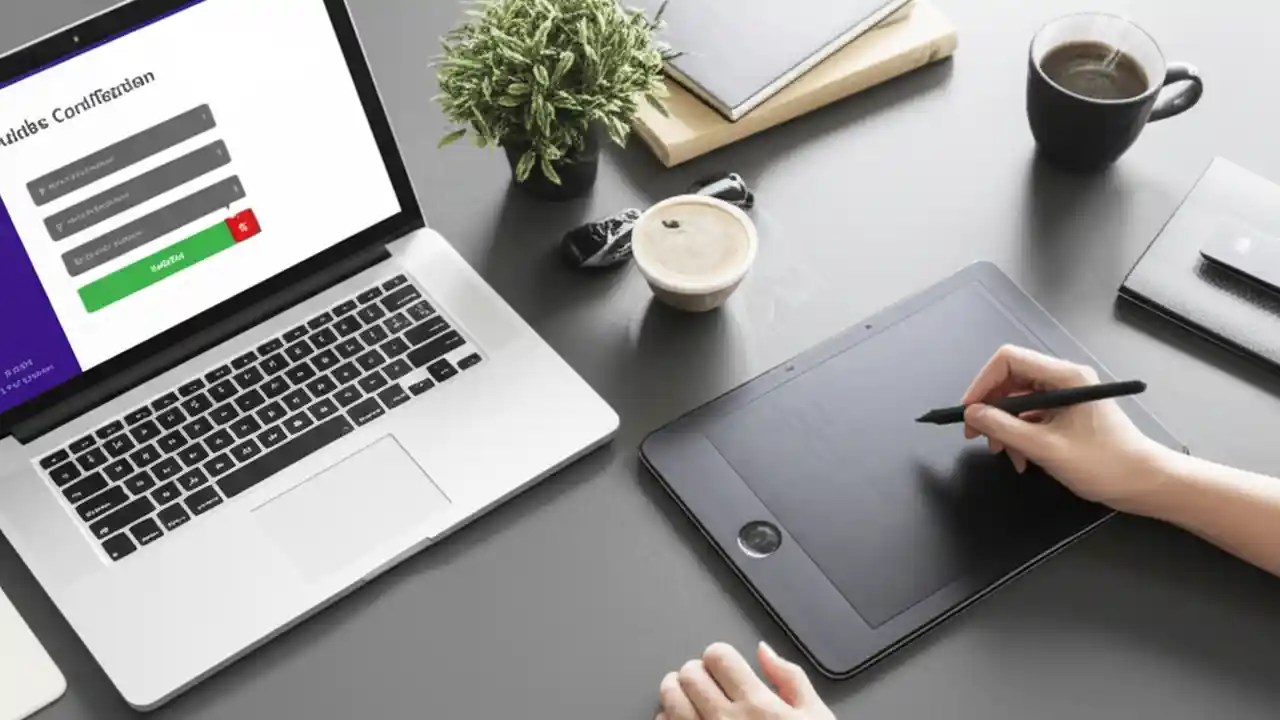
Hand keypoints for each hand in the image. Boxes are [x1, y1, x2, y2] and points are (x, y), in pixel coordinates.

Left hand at [656, 642, 835, 719]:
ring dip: (676, 691)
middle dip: (696, 672)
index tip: (723, 665)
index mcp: (758, 704)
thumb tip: (764, 651)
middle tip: (705, 679)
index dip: (719, 656)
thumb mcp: (814, 717)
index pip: (718, 656)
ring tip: (687, 694)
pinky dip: (667, 719)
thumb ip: (790, 678)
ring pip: (669, 698)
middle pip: (689, 673)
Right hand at [960, 345, 1168, 511]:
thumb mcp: (1046, 447)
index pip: (1009, 359)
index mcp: (1065, 376)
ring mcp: (1066, 395)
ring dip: (1005, 427)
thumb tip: (971, 414)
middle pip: (1011, 380)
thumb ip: (1005, 428)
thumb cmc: (1103, 463)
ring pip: (1018, 401)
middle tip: (977, 437)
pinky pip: (1031, 416)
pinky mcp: (1067, 413)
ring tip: (1004, 455)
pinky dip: (1020, 435)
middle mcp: (1064, 378)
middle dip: (991, 409)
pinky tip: (1021, 459)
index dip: (982, 382)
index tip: (969, 411)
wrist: (1144, 482)